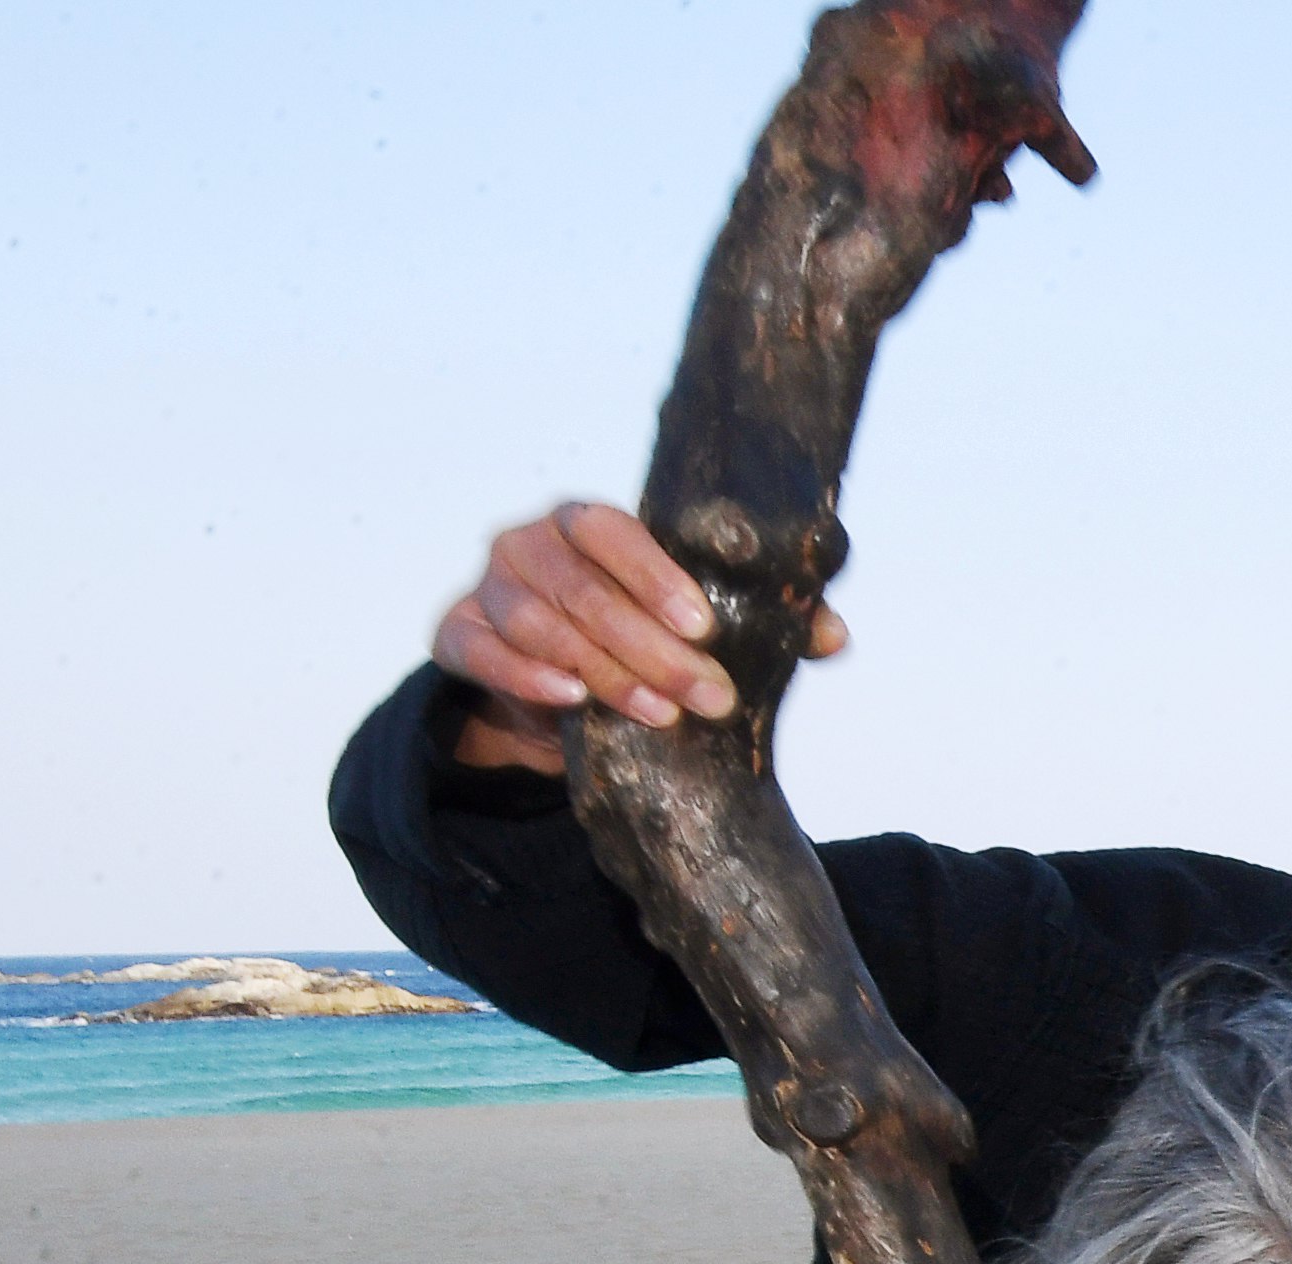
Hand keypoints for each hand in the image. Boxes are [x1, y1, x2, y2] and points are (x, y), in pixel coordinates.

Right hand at [430, 502, 848, 774]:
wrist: (545, 681)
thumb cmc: (632, 631)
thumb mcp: (687, 622)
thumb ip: (758, 620)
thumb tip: (833, 635)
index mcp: (585, 524)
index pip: (609, 528)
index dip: (653, 574)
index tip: (704, 626)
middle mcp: (529, 545)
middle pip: (585, 591)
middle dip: (652, 649)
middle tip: (708, 696)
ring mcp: (488, 588)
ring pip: (539, 624)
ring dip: (604, 672)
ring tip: (659, 712)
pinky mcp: (458, 636)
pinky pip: (483, 652)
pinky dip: (527, 675)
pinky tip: (572, 699)